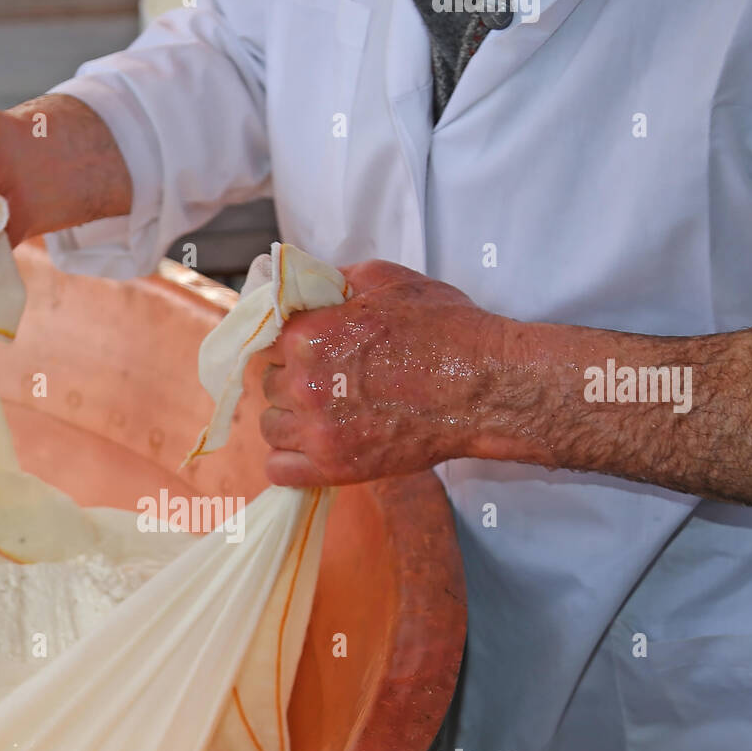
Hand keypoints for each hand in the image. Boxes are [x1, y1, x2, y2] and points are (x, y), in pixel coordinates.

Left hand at [258, 260, 527, 485]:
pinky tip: (311, 448)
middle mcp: (304, 384)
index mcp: (309, 336)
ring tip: (323, 414)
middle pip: (269, 384)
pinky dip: (289, 460)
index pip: (268, 340)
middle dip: (292, 380)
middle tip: (327, 381)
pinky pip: (280, 469)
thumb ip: (334, 283)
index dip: (290, 343)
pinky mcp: (335, 467)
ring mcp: (318, 431)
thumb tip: (306, 287)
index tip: (307, 349)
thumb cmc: (445, 330)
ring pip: (270, 426)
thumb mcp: (386, 281)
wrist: (483, 386)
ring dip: (290, 419)